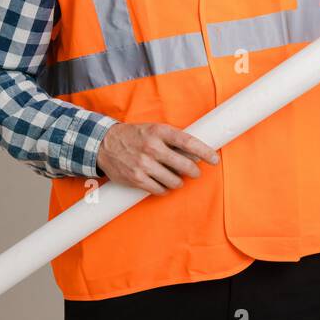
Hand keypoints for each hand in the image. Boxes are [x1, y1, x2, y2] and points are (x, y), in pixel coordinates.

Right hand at [95, 122, 220, 195]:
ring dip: (178, 182)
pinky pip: (159, 190)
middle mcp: (152, 147)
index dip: (205, 152)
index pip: (189, 142)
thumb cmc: (135, 136)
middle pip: (184, 165)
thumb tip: (197, 153)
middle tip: (195, 172)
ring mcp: (143, 164)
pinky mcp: (136, 178)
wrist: (104, 144)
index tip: (214, 159)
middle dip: (194, 171)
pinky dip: (165, 190)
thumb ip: (173, 141)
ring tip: (176, 178)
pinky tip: (164, 185)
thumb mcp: (154, 130)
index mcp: (159, 131)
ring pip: (174, 181)